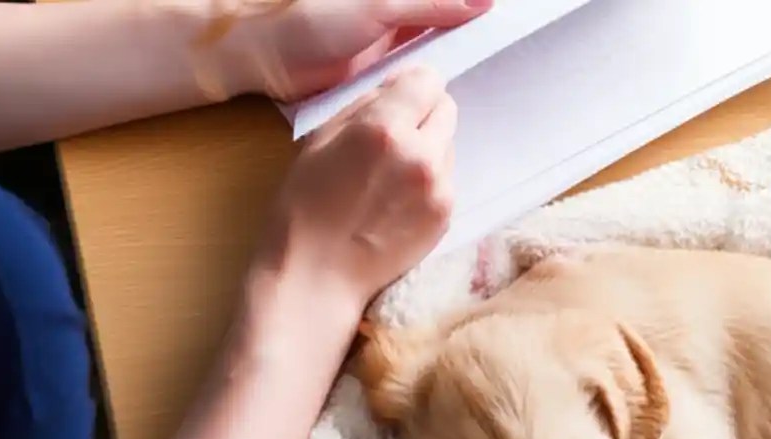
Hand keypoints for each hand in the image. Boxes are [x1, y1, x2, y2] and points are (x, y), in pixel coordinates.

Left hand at [218, 0, 492, 100]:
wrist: (265, 54)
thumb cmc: (315, 17)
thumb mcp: (381, 6)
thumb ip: (433, 5)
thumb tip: (484, 3)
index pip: (446, 2)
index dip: (473, 9)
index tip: (505, 21)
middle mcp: (393, 14)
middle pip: (441, 23)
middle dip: (466, 35)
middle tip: (501, 53)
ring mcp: (382, 46)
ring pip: (427, 53)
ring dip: (447, 64)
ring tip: (481, 78)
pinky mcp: (372, 77)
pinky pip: (406, 79)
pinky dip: (422, 85)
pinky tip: (444, 98)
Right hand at [257, 66, 456, 309]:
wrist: (318, 274)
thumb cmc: (305, 206)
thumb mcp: (320, 138)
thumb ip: (365, 105)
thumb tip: (397, 89)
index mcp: (384, 128)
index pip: (428, 81)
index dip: (411, 87)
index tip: (397, 101)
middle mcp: (421, 154)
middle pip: (447, 109)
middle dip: (424, 116)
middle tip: (392, 140)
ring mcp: (439, 187)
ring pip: (448, 145)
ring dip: (428, 149)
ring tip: (391, 177)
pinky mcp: (446, 215)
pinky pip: (446, 179)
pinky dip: (429, 182)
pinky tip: (397, 202)